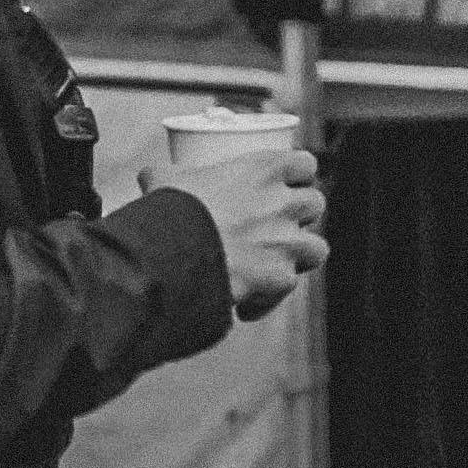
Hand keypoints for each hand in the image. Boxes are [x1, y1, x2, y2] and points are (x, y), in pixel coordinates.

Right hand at [161, 128, 332, 318]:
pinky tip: (248, 304)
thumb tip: (149, 175)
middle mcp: (285, 202)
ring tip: (275, 263)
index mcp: (265, 169)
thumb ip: (164, 173)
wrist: (175, 256)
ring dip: (299, 255)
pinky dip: (269, 298)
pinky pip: (287, 288)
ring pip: (318, 248)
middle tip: (278, 222)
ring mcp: (289, 241)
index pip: (305, 163)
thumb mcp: (163, 179)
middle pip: (316, 203)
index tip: (287, 181)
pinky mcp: (283, 277)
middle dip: (301, 214)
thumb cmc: (172, 211)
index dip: (299, 173)